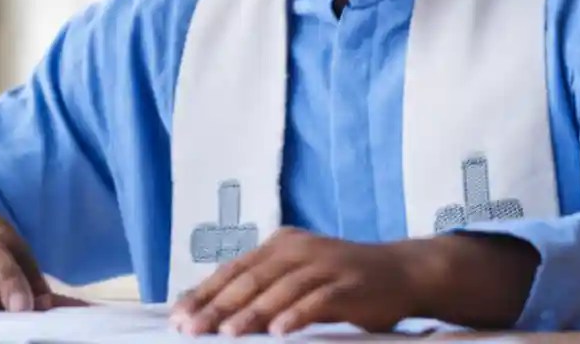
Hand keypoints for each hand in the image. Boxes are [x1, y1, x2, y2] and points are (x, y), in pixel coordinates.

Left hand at [168, 228, 433, 335]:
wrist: (402, 272)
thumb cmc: (342, 281)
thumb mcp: (299, 276)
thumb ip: (265, 288)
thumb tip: (218, 313)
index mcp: (280, 245)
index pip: (233, 270)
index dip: (203, 293)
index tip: (177, 317)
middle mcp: (299, 250)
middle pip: (250, 279)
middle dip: (217, 306)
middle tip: (191, 329)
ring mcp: (324, 265)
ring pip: (279, 289)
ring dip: (251, 313)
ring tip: (227, 335)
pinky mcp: (348, 284)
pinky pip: (317, 300)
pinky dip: (296, 315)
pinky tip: (279, 332)